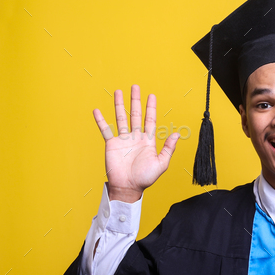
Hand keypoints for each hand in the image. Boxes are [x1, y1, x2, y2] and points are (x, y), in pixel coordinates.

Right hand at [93, 85, 178, 201]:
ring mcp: (123, 140)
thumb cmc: (146, 178)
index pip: (150, 120)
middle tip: (135, 86)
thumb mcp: (161, 163)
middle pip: (135, 115)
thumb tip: (177, 134)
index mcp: (148, 141)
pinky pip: (105, 130)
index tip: (151, 95)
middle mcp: (135, 137)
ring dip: (119, 105)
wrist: (128, 187)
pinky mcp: (111, 144)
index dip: (151, 108)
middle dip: (135, 101)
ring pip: (121, 118)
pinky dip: (101, 121)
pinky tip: (97, 110)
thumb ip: (168, 148)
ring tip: (118, 91)